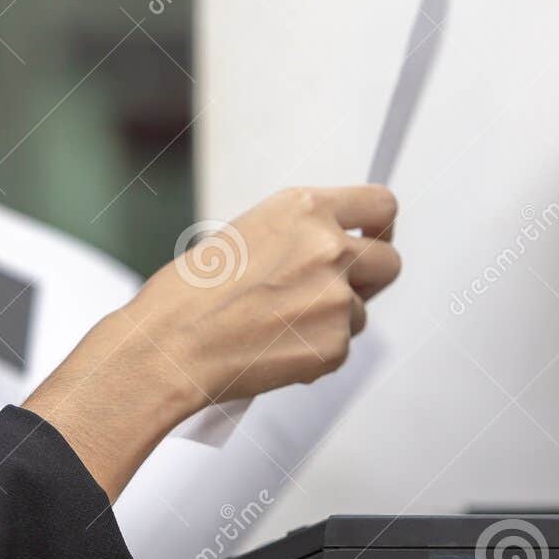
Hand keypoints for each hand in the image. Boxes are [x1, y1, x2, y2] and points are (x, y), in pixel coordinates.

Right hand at [130, 184, 399, 406]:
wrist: (169, 347)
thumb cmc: (188, 297)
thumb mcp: (245, 235)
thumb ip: (298, 235)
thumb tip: (332, 250)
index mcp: (303, 209)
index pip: (380, 205)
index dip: (380, 227)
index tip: (375, 238)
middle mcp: (327, 247)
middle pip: (388, 261)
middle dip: (368, 279)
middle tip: (334, 292)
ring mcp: (336, 297)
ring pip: (361, 312)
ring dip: (332, 320)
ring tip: (278, 326)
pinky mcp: (334, 344)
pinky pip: (340, 348)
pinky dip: (315, 352)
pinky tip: (273, 348)